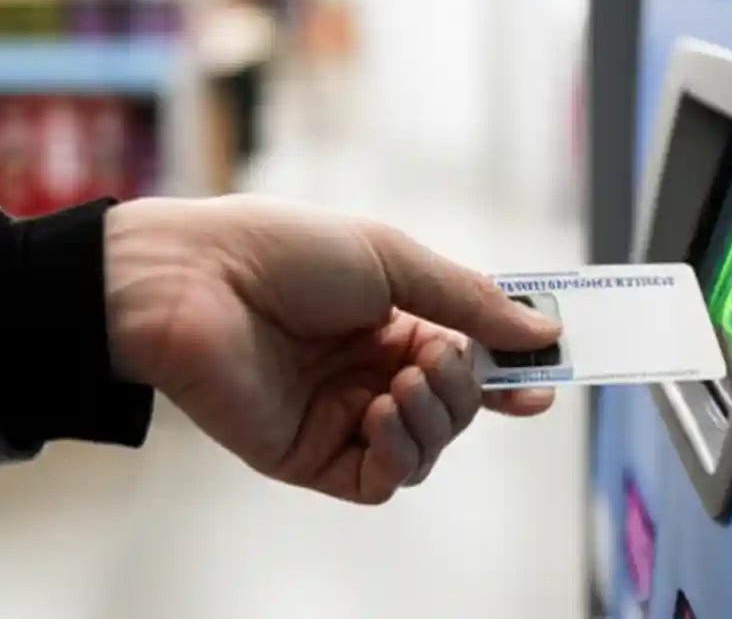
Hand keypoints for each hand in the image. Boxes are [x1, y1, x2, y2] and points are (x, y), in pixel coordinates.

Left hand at [103, 195, 559, 503]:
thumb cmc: (281, 252)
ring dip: (433, 419)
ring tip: (402, 383)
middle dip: (465, 389)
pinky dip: (398, 454)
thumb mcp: (390, 259)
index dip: (507, 371)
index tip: (542, 379)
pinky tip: (380, 414)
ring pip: (425, 447)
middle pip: (454, 406)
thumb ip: (467, 301)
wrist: (188, 281)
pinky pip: (381, 479)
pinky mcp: (309, 456)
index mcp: (390, 320)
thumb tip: (541, 330)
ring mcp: (341, 416)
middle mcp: (369, 371)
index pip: (467, 356)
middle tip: (441, 363)